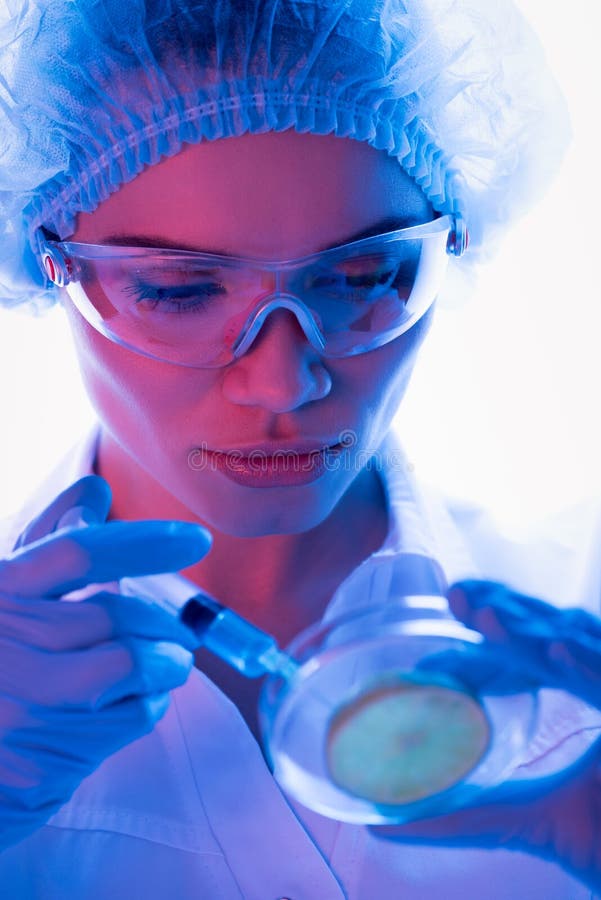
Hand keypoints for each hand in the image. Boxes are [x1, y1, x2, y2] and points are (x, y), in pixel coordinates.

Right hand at [0, 475, 210, 850]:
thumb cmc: (2, 666)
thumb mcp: (10, 599)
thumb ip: (49, 546)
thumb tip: (94, 490)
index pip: (78, 553)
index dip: (143, 542)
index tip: (196, 539)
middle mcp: (4, 642)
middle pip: (115, 613)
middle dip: (163, 622)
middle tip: (181, 632)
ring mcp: (24, 703)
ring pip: (132, 663)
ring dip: (168, 663)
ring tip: (169, 664)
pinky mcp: (47, 755)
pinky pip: (132, 715)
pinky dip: (151, 704)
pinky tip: (139, 702)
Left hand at [371, 580, 600, 893]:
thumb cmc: (589, 838)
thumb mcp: (523, 817)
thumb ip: (462, 815)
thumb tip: (382, 823)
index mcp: (581, 697)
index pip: (535, 650)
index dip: (496, 626)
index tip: (451, 607)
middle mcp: (598, 685)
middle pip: (551, 637)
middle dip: (504, 611)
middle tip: (456, 596)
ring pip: (576, 650)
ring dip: (532, 633)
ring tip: (486, 616)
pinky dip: (586, 665)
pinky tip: (555, 652)